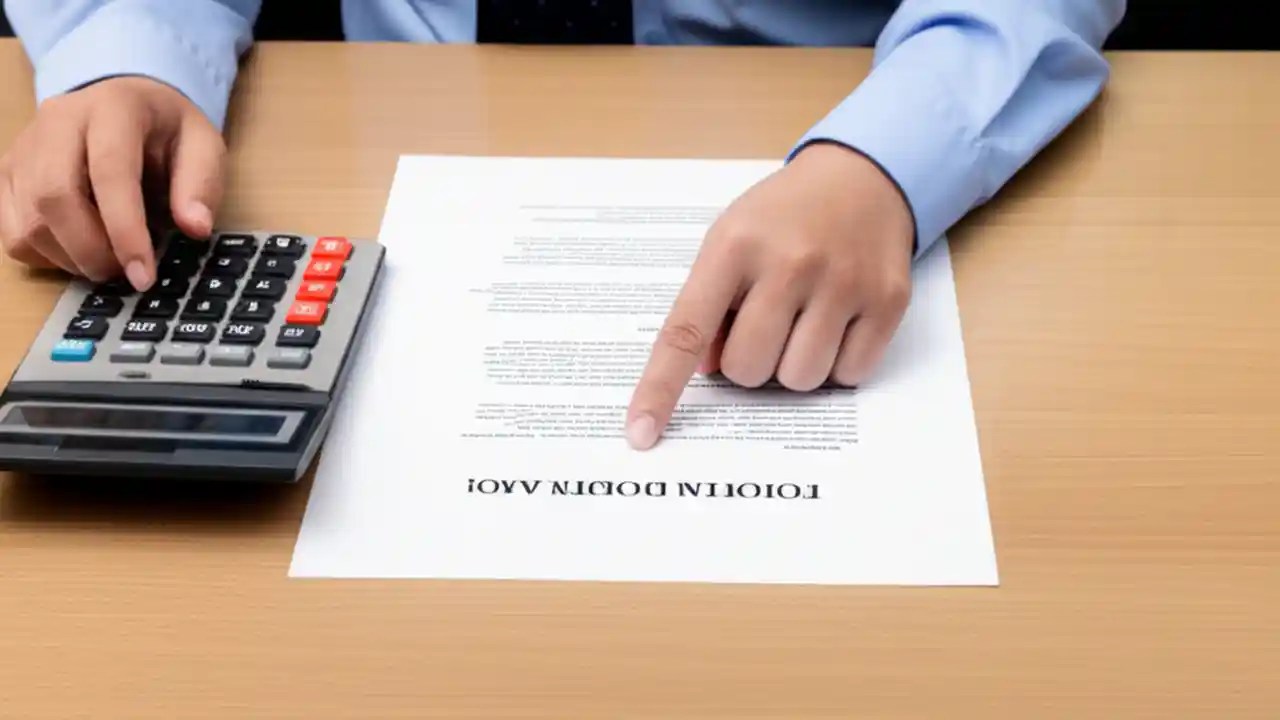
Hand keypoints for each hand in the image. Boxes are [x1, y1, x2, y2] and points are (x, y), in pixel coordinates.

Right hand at [0, 76, 225, 289]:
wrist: (121, 99)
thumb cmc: (164, 128)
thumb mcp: (202, 144)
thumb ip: (201, 183)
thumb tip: (196, 228)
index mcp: (113, 107)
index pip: (109, 170)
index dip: (125, 229)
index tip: (143, 274)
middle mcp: (57, 122)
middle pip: (54, 196)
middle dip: (92, 250)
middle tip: (126, 274)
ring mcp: (24, 150)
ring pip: (27, 221)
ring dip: (71, 258)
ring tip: (110, 261)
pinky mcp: (7, 175)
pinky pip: (13, 232)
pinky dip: (47, 256)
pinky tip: (80, 250)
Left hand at [625, 142, 915, 449]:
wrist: (862, 177)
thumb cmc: (782, 218)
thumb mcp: (729, 241)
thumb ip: (707, 303)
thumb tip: (703, 368)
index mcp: (734, 246)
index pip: (686, 331)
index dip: (660, 388)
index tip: (641, 434)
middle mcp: (790, 262)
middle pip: (748, 370)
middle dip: (750, 362)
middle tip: (766, 325)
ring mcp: (843, 281)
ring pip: (800, 379)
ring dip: (794, 366)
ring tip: (803, 321)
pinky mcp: (888, 299)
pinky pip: (850, 374)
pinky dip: (839, 363)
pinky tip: (838, 322)